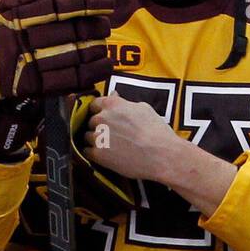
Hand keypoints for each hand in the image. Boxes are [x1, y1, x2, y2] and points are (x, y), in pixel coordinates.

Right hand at [0, 0, 113, 158]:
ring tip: (105, 45)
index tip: (106, 1)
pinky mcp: (29, 85)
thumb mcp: (3, 12)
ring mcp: (24, 62)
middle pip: (68, 29)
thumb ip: (35, 1)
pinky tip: (104, 66)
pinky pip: (67, 79)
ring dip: (95, 49)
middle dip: (94, 26)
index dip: (86, 2)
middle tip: (106, 25)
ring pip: (71, 54)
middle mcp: (18, 36)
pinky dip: (90, 73)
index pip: (57, 4)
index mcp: (12, 13)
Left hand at [83, 94, 238, 214]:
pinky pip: (87, 151)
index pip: (94, 104)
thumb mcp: (144, 109)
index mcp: (112, 104)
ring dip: (96, 140)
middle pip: (91, 121)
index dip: (99, 111)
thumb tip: (114, 95)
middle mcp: (101, 118)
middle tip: (113, 134)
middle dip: (99, 127)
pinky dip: (95, 153)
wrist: (161, 154)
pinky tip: (108, 155)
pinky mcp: (97, 154)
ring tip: (112, 146)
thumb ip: (124, 103)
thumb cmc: (156, 131)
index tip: (104, 117)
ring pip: (87, 137)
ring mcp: (97, 137)